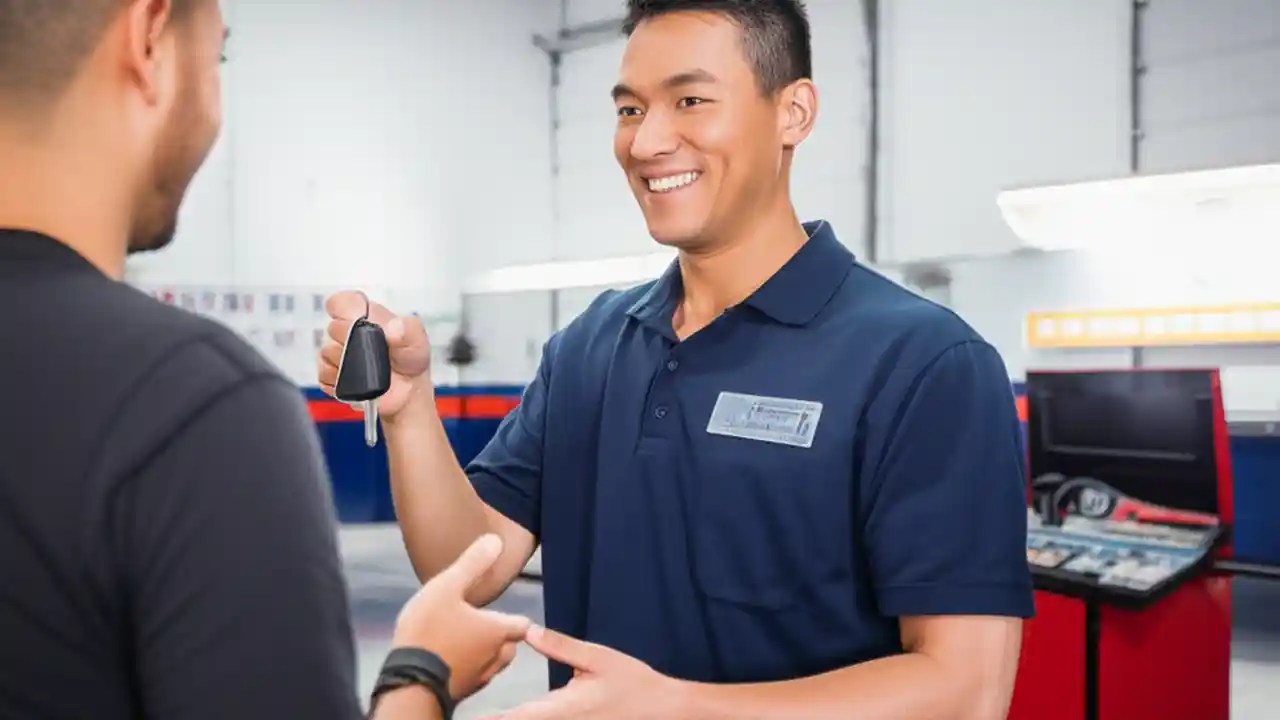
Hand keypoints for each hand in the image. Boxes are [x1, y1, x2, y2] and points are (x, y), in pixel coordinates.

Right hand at [317, 290, 431, 419]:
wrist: (406, 393)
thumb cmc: (409, 363)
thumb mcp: (418, 344)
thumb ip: (410, 331)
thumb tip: (394, 328)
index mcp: (368, 315)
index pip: (343, 301)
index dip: (344, 310)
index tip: (356, 324)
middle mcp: (349, 330)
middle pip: (333, 328)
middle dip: (353, 342)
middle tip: (374, 354)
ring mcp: (337, 352)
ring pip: (327, 353)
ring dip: (348, 365)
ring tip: (370, 371)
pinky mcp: (330, 374)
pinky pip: (323, 375)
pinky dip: (339, 381)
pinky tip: (358, 383)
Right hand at [391, 535, 531, 700]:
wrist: (408, 682)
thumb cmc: (429, 632)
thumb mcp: (447, 587)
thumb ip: (472, 564)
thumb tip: (495, 541)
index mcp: (497, 631)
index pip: (522, 625)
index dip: (515, 617)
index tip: (506, 612)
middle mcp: (494, 658)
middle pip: (510, 647)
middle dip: (502, 636)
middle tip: (485, 624)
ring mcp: (478, 678)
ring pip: (493, 664)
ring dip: (485, 652)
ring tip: (467, 640)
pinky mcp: (461, 691)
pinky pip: (473, 676)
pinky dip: (468, 666)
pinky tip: (451, 658)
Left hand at [481, 626, 685, 719]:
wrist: (662, 711)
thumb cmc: (633, 683)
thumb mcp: (598, 658)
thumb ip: (561, 647)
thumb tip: (528, 632)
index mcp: (561, 708)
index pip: (515, 717)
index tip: (465, 719)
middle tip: (458, 716)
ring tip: (481, 718)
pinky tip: (512, 716)